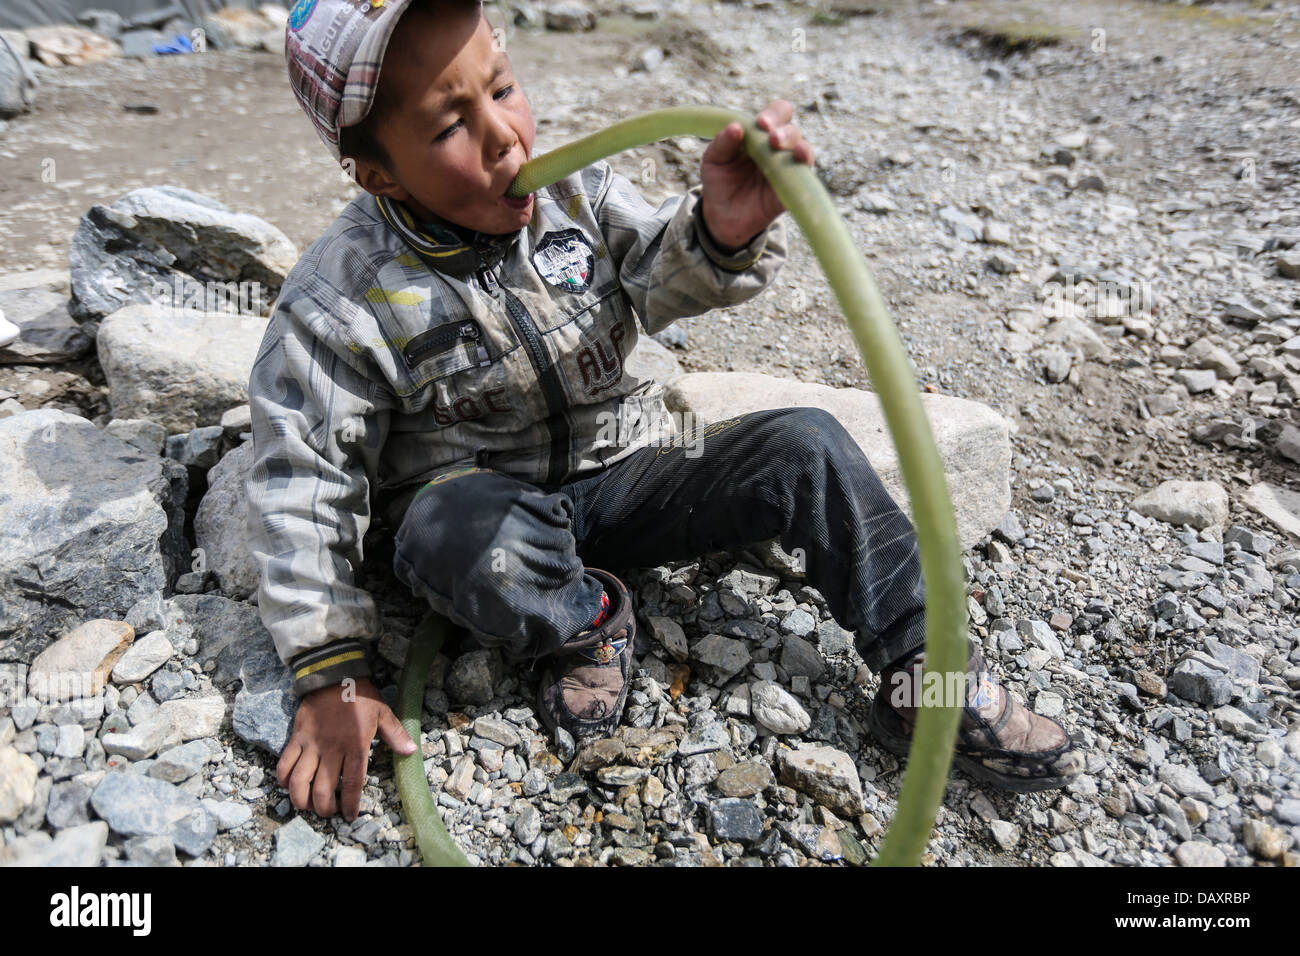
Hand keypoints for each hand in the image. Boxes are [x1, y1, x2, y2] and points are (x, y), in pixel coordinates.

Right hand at [276, 676, 416, 819]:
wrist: (333, 675)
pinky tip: (289, 786)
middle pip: (323, 790)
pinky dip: (283, 779)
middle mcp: (331, 749)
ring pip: (299, 782)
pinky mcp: (296, 738)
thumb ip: (395, 735)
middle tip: (328, 812)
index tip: (349, 816)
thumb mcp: (383, 713)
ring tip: (308, 805)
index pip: (352, 783)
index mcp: (355, 746)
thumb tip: (411, 752)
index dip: (351, 803)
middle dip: (325, 808)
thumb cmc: (361, 696)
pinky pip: (285, 763)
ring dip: (301, 800)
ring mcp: (311, 745)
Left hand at [700, 98, 814, 251]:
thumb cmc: (720, 182)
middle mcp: (779, 149)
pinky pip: (804, 179)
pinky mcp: (790, 191)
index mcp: (761, 135)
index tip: (761, 124)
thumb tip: (735, 127)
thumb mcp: (713, 160)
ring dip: (796, 145)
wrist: (721, 216)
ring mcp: (787, 169)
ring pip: (802, 150)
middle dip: (784, 132)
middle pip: (792, 131)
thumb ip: (722, 143)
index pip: (777, 114)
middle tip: (771, 138)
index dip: (773, 114)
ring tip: (780, 147)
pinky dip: (803, 167)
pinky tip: (800, 160)